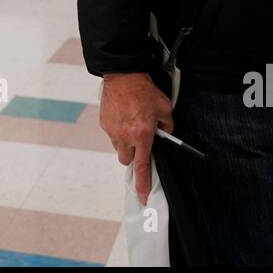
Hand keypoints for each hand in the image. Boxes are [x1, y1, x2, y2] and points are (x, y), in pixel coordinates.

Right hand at [100, 72, 173, 205]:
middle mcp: (125, 136)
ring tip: (132, 124)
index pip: (143, 166)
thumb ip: (168, 126)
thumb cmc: (144, 90)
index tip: (143, 197)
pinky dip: (119, 130)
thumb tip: (166, 135)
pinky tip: (124, 116)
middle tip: (140, 142)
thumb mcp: (165, 108)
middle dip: (134, 155)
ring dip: (126, 142)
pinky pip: (113, 135)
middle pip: (128, 160)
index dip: (143, 184)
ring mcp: (113, 131)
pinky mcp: (105, 124)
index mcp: (142, 135)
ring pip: (119, 148)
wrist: (123, 74)